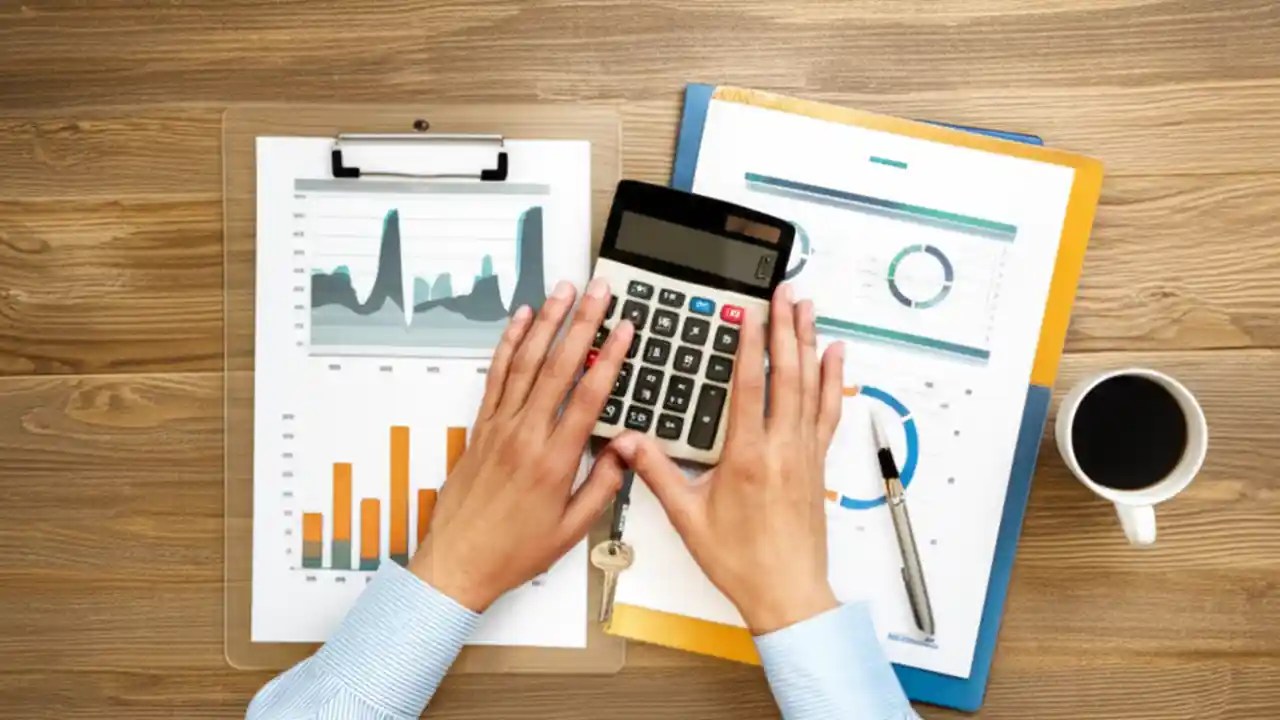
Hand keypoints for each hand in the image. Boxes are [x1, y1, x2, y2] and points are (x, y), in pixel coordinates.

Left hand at [409, 279, 633, 611]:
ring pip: (526, 362)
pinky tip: (520, 320)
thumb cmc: (512, 551)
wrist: (457, 563)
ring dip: (546, 322)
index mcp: (553, 461)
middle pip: (558, 366)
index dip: (609, 357)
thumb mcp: (572, 529)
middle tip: (600, 292)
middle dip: (583, 323)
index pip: (587, 396)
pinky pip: (496, 375)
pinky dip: (508, 343)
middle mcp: (524, 436)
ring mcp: (499, 427)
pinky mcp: (481, 427)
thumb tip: (626, 450)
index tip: (625, 329)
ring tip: (563, 292)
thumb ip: (603, 485)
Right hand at [610, 285, 844, 633]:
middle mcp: (782, 448)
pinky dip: (833, 380)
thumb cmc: (740, 560)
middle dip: (786, 328)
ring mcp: (805, 453)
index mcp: (748, 457)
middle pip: (788, 374)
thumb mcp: (687, 517)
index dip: (750, 344)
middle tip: (786, 292)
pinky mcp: (817, 463)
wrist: (787, 593)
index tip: (749, 312)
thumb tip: (627, 442)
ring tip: (808, 308)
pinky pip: (829, 412)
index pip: (750, 386)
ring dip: (810, 343)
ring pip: (812, 386)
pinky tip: (835, 357)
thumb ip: (657, 473)